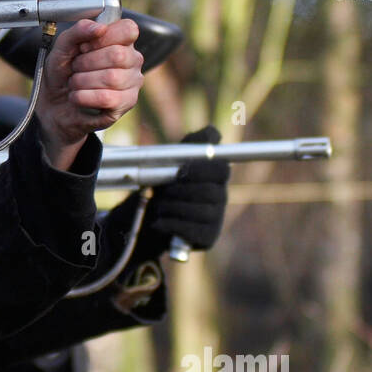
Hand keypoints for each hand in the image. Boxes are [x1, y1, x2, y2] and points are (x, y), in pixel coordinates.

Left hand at [34, 19, 142, 167]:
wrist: (54, 105)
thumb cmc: (62, 73)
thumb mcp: (62, 48)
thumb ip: (77, 31)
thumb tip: (99, 27)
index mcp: (120, 41)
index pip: (128, 29)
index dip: (102, 38)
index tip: (84, 47)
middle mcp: (132, 60)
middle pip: (118, 54)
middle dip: (86, 62)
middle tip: (75, 68)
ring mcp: (132, 82)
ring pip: (112, 78)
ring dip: (82, 81)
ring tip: (75, 84)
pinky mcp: (126, 104)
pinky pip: (107, 98)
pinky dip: (83, 97)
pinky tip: (77, 97)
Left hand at [150, 125, 229, 251]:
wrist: (150, 215)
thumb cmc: (166, 183)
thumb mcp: (176, 159)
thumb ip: (194, 143)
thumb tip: (213, 133)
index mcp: (216, 176)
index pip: (221, 169)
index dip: (201, 170)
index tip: (180, 170)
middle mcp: (220, 197)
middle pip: (211, 193)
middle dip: (182, 191)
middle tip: (164, 190)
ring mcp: (216, 219)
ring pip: (201, 212)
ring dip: (173, 207)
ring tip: (158, 206)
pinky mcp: (207, 238)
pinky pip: (193, 231)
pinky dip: (171, 225)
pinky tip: (158, 222)